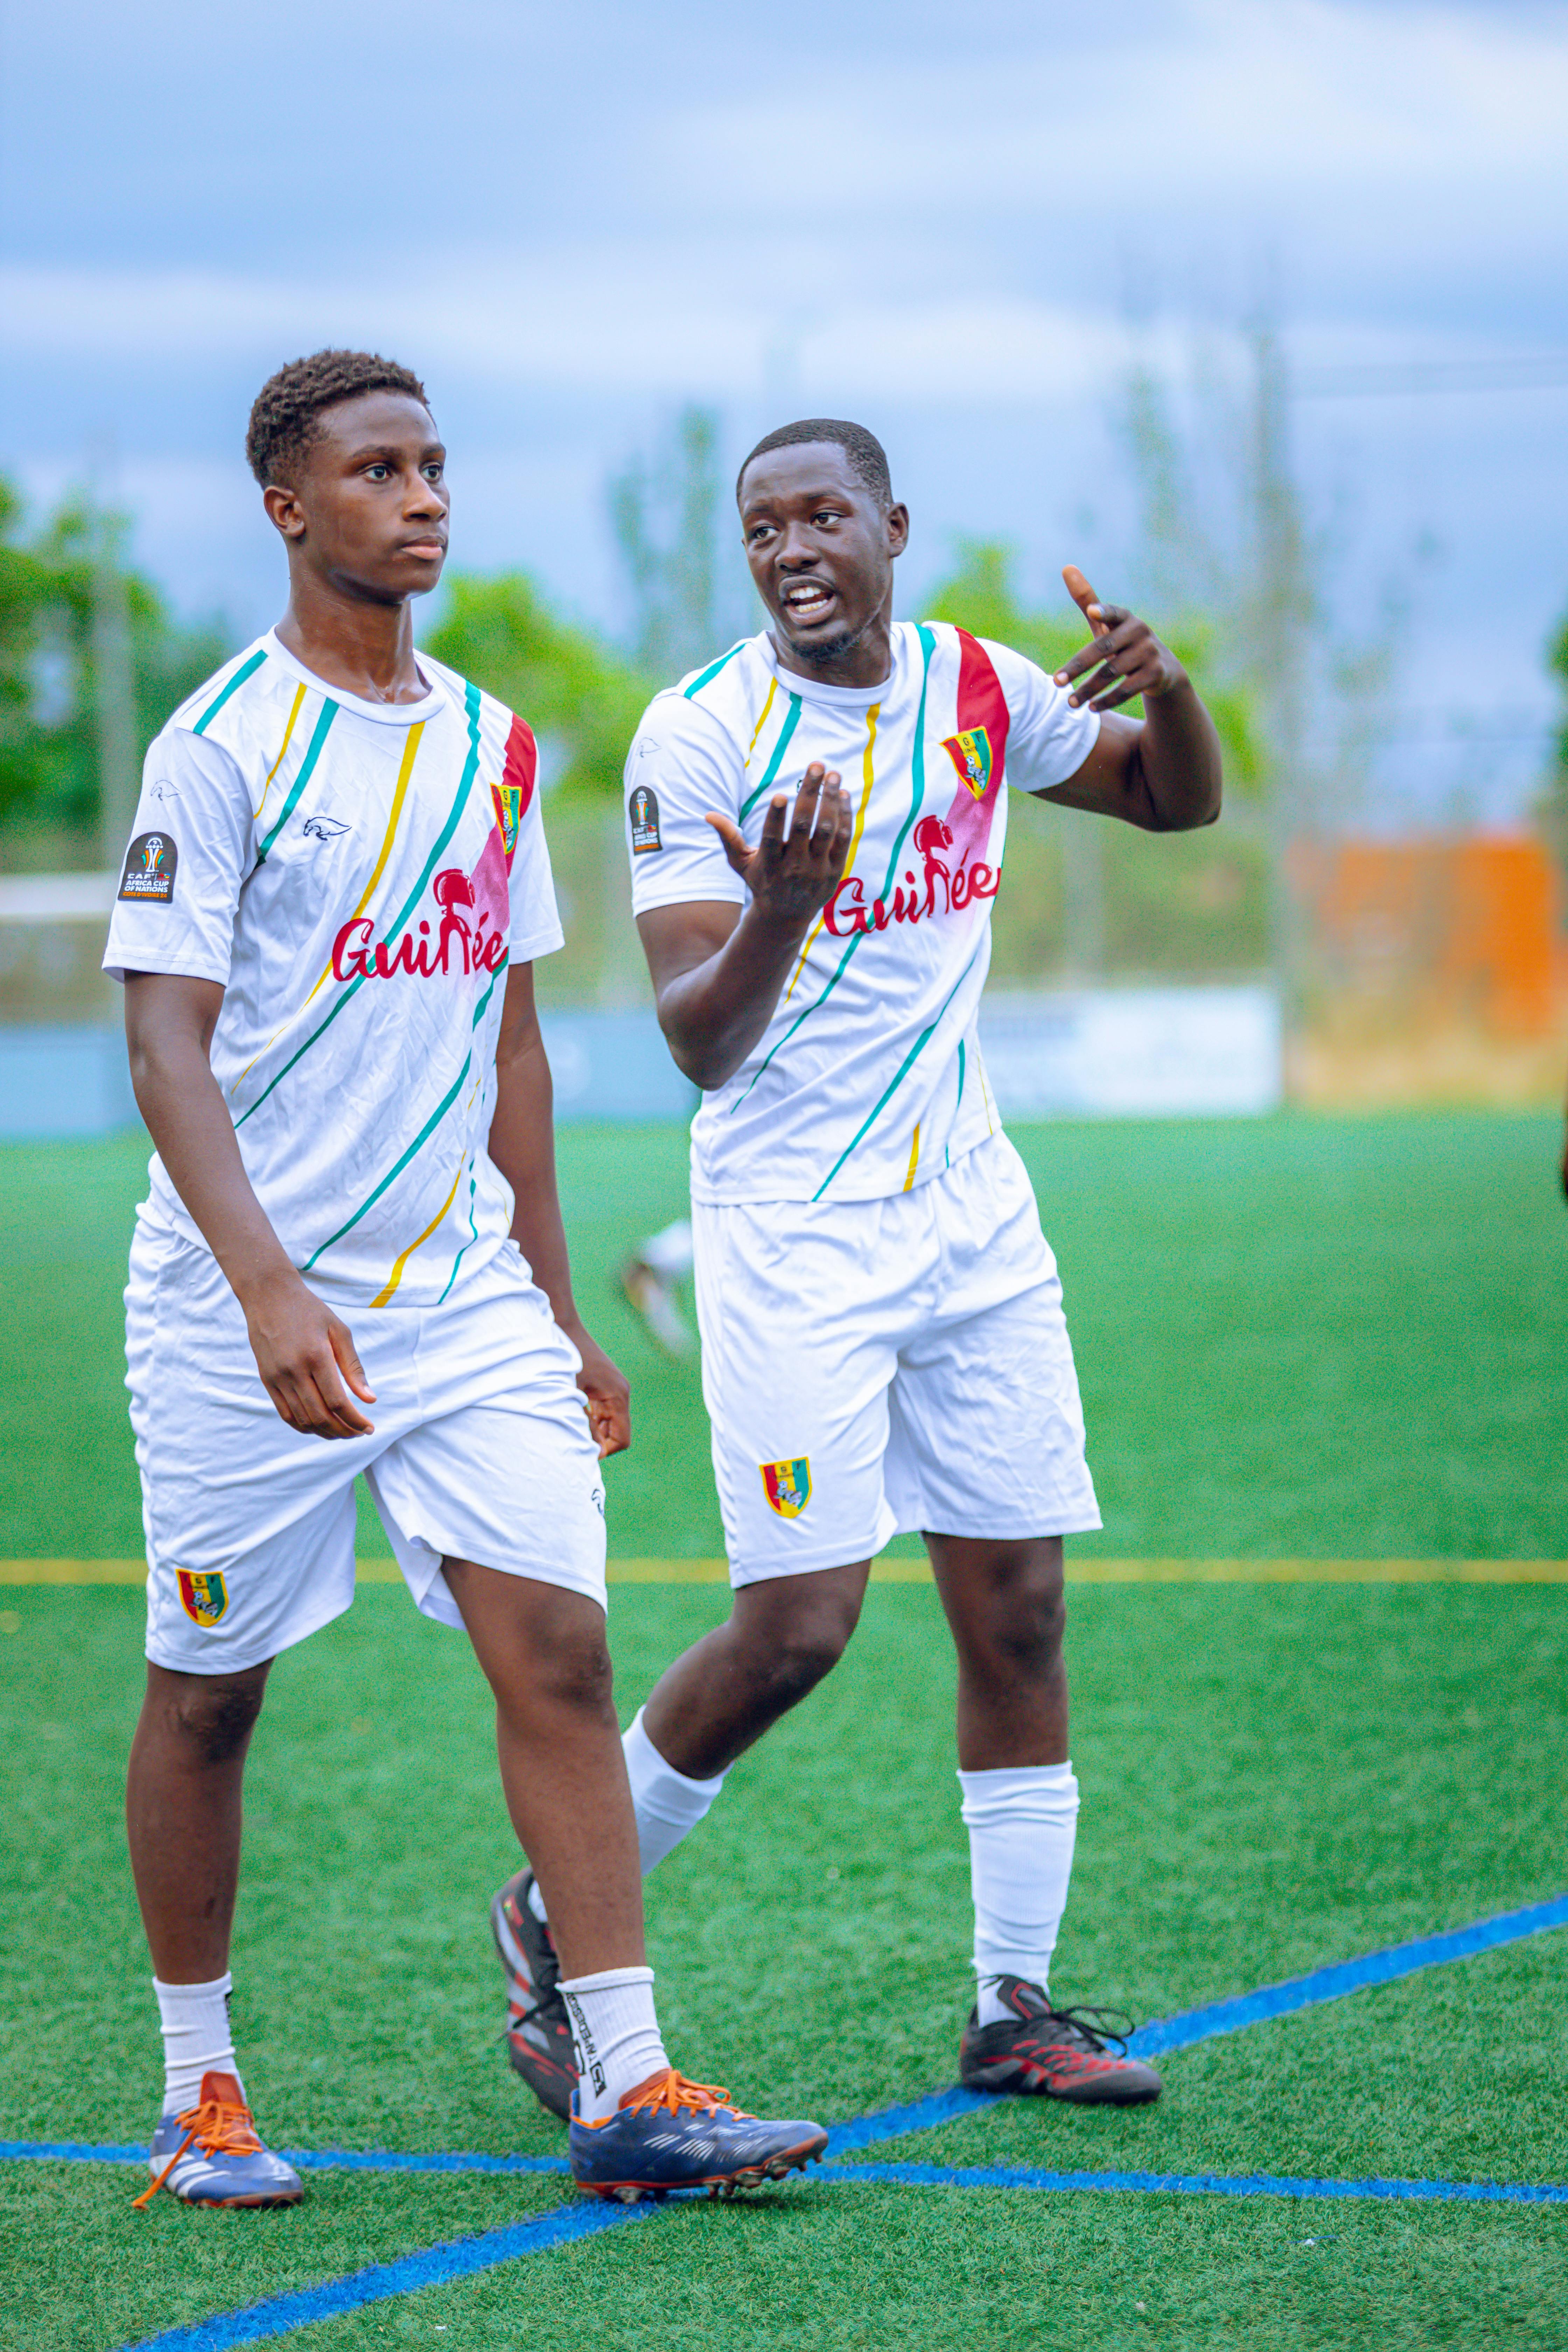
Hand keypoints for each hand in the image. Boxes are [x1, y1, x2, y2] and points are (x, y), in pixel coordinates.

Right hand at [241, 1269, 376, 1439]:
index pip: (338, 1402)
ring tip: (343, 1432)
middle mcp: (293, 1370)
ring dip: (325, 1432)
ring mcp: (277, 1377)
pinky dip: (304, 1426)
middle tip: (359, 1433)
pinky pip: (285, 1414)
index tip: (369, 1428)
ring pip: (302, 1419)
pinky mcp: (267, 1380)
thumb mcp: (339, 1331)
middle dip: (343, 1431)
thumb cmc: (309, 1310)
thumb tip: (370, 1399)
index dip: (355, 1421)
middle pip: (320, 1416)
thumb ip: (354, 1367)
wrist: (268, 1296)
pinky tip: (320, 1427)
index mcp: (316, 1356)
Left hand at [564, 1320, 630, 1458]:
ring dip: (593, 1429)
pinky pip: (603, 1411)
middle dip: (598, 1441)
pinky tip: (573, 1412)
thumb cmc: (565, 1359)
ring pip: (609, 1423)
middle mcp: (621, 1393)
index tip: (583, 1450)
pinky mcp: (605, 1385)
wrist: (563, 1327)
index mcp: (618, 1395)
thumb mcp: (572, 1394)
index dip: (605, 1450)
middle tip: (574, 1439)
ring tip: (571, 1424)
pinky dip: (591, 1418)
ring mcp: (614, 1388)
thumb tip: (595, 1452)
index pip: (622, 1439)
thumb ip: (585, 1423)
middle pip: (617, 1433)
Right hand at [705, 764, 853, 927]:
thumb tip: (708, 815)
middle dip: (809, 794)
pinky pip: (842, 840)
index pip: (771, 839)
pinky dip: (844, 816)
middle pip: (802, 827)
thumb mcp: (741, 863)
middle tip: (816, 766)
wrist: (786, 916)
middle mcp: (794, 867)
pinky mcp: (835, 871)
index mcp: (769, 864)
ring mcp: (816, 870)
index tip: (780, 795)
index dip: (775, 818)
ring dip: (831, 800)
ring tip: (833, 775)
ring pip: (826, 831)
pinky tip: (843, 795)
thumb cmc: (761, 881)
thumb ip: (728, 838)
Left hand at [1054, 565, 1185, 713]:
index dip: (1104, 611)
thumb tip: (1066, 567)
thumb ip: (1087, 599)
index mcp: (1125, 618)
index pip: (1113, 612)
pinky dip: (1108, 700)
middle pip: (1103, 649)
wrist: (1163, 671)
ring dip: (1089, 690)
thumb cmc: (1125, 644)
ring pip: (1113, 673)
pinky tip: (1092, 709)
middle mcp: (1139, 632)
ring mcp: (1150, 652)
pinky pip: (1128, 689)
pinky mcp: (1157, 673)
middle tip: (1056, 682)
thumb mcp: (1107, 624)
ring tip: (1070, 704)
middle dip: (1078, 667)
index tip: (1091, 611)